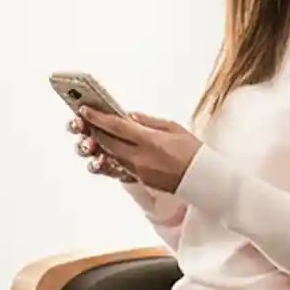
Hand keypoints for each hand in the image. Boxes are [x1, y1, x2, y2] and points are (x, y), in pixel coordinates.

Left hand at [77, 107, 201, 192]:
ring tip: (93, 133)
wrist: (204, 180)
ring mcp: (138, 171)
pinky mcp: (140, 180)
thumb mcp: (173, 128)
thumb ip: (149, 122)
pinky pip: (119, 166)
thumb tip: (130, 116)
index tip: (84, 109)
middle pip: (107, 142)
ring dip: (99, 143)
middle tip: (84, 119)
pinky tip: (108, 148)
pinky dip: (112, 155)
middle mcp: (140, 157)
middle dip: (93, 130)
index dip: (97, 117)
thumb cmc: (193, 151)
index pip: (116, 127)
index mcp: (149, 141)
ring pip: (110, 155)